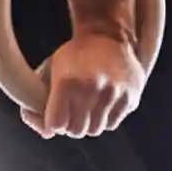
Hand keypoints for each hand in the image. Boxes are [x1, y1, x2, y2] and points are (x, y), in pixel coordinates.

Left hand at [20, 33, 144, 139]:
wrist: (108, 37)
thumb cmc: (74, 57)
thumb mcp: (52, 68)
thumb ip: (41, 100)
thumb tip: (47, 134)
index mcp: (69, 81)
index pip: (57, 124)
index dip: (54, 124)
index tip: (54, 117)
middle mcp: (93, 88)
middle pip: (76, 131)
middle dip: (70, 126)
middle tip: (70, 114)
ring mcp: (114, 94)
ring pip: (95, 130)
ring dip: (88, 123)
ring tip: (86, 106)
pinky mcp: (130, 98)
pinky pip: (111, 123)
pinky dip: (104, 119)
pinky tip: (101, 103)